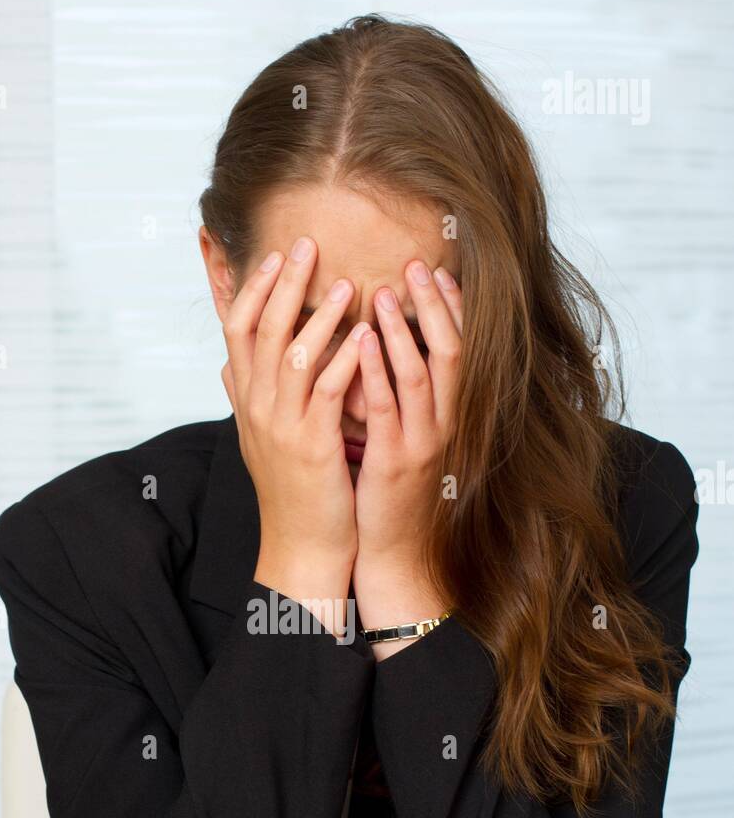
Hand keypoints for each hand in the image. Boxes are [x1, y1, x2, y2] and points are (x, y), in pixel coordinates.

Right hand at [222, 237, 366, 621]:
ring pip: (294, 357)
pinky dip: (345, 361)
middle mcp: (257, 408)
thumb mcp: (260, 439)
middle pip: (263, 331)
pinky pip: (327, 393)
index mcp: (247, 401)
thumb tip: (226, 369)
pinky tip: (365, 336)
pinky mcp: (313, 447)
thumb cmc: (291, 490)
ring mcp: (282, 427)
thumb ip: (245, 398)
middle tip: (306, 244)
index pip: (238, 330)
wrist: (301, 546)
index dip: (252, 289)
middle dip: (284, 285)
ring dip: (320, 316)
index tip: (272, 255)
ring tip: (347, 282)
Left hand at [352, 261, 462, 657]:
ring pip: (423, 374)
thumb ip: (399, 397)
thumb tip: (383, 350)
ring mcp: (424, 443)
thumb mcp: (401, 438)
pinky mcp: (396, 463)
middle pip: (452, 351)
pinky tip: (361, 339)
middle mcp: (445, 425)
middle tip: (415, 263)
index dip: (449, 308)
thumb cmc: (390, 494)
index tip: (432, 270)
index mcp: (447, 416)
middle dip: (435, 306)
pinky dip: (376, 370)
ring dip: (405, 330)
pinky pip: (388, 408)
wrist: (394, 554)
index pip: (457, 350)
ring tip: (386, 291)